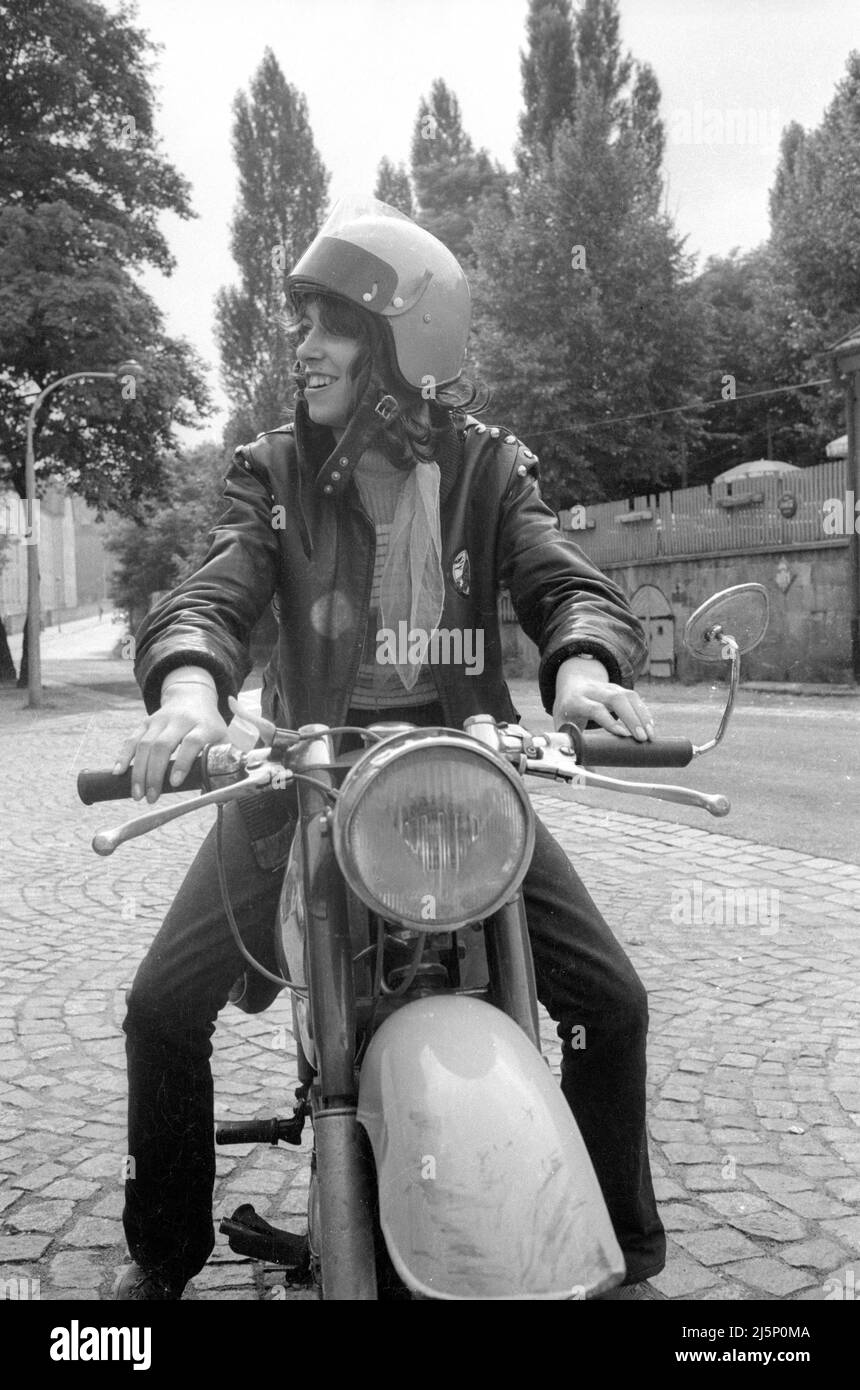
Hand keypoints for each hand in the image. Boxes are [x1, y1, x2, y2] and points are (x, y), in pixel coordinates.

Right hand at [113, 687, 228, 803]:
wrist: (192, 697)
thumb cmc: (209, 728)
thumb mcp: (221, 740)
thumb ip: (219, 764)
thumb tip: (212, 794)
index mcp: (204, 726)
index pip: (191, 743)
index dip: (182, 763)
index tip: (174, 783)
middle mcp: (181, 720)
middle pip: (162, 746)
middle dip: (154, 774)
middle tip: (151, 798)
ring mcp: (161, 720)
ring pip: (145, 744)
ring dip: (138, 771)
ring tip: (137, 794)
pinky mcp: (146, 722)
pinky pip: (132, 739)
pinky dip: (124, 756)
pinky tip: (118, 773)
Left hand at [553, 657, 654, 740]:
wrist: (571, 684)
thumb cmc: (567, 712)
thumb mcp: (563, 727)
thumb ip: (573, 747)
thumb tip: (587, 773)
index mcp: (576, 701)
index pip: (595, 708)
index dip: (609, 721)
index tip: (623, 735)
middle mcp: (593, 691)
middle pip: (616, 699)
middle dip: (632, 719)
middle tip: (643, 738)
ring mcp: (608, 687)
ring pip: (629, 696)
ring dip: (642, 716)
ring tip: (651, 736)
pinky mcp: (619, 688)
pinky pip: (635, 698)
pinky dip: (644, 712)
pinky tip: (650, 727)